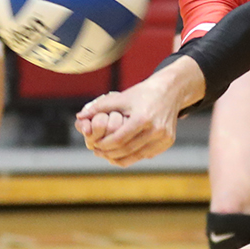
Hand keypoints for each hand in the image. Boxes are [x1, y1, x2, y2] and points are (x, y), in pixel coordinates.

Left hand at [74, 61, 198, 166]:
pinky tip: (122, 153)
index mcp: (143, 118)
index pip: (119, 140)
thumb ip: (99, 107)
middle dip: (110, 153)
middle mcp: (156, 130)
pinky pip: (147, 154)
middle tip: (98, 152)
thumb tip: (79, 117)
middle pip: (127, 150)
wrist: (170, 91)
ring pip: (138, 156)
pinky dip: (134, 156)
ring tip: (107, 155)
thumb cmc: (142, 93)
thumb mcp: (121, 97)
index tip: (95, 144)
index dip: (104, 144)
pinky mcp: (168, 141)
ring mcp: (164, 137)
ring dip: (120, 158)